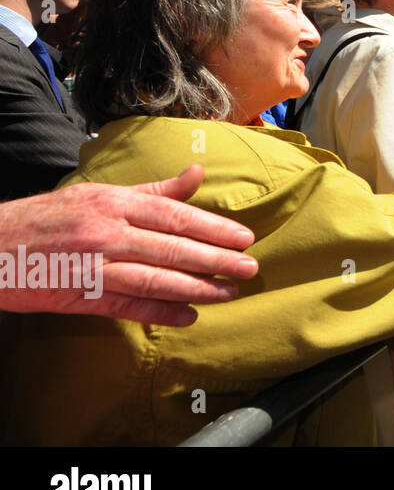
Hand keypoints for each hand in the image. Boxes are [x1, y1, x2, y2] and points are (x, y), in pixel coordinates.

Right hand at [0, 164, 258, 325]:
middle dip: (215, 260)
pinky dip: (159, 312)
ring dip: (196, 288)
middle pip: (171, 248)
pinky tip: (188, 315)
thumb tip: (197, 173)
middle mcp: (105, 231)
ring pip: (154, 278)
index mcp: (113, 202)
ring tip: (228, 293)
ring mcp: (92, 265)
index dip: (213, 228)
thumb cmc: (48, 217)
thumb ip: (152, 189)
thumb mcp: (98, 193)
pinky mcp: (79, 295)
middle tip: (249, 268)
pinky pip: (127, 306)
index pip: (174, 214)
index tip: (244, 238)